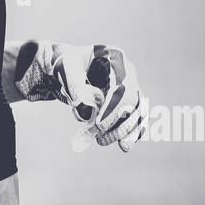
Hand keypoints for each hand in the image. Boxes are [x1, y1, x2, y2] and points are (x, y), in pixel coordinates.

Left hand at [18, 43, 147, 151]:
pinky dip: (132, 131)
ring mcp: (130, 86)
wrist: (69, 69)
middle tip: (100, 140)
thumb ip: (74, 86)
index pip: (122, 87)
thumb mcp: (66, 70)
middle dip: (119, 124)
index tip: (100, 126)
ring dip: (125, 131)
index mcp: (116, 59)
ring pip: (138, 112)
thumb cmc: (67, 66)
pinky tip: (125, 144)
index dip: (114, 108)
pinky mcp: (127, 100)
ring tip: (104, 142)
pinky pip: (136, 117)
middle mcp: (128, 73)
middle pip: (133, 101)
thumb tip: (85, 111)